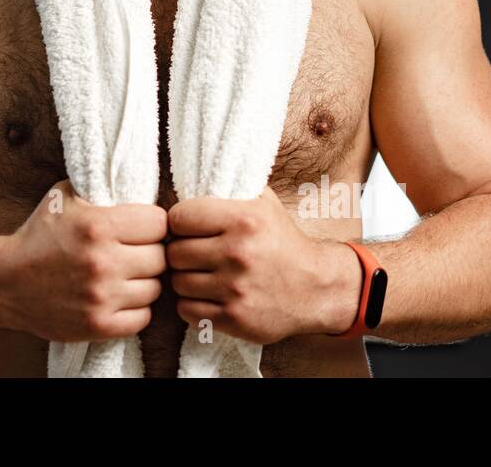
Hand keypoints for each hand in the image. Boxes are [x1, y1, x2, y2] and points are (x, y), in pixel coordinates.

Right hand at [0, 179, 167, 341]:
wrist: (3, 282)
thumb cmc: (37, 236)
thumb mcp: (64, 197)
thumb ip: (101, 188)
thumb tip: (137, 184)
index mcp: (98, 226)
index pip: (159, 223)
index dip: (152, 224)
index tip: (141, 228)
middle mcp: (103, 262)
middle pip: (161, 258)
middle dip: (149, 253)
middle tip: (133, 253)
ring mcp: (101, 297)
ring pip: (155, 289)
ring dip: (143, 282)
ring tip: (124, 275)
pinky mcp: (98, 325)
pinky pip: (143, 317)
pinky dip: (135, 309)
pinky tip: (119, 298)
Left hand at [165, 187, 358, 343]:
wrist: (315, 288)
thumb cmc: (282, 242)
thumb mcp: (263, 203)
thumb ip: (230, 186)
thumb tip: (192, 173)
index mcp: (243, 220)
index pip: (179, 218)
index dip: (179, 223)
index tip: (189, 228)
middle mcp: (238, 253)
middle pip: (174, 253)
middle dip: (181, 252)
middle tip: (195, 254)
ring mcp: (235, 289)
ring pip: (178, 283)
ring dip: (186, 279)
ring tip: (201, 274)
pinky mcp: (234, 318)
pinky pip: (187, 310)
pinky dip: (192, 304)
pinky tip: (208, 295)